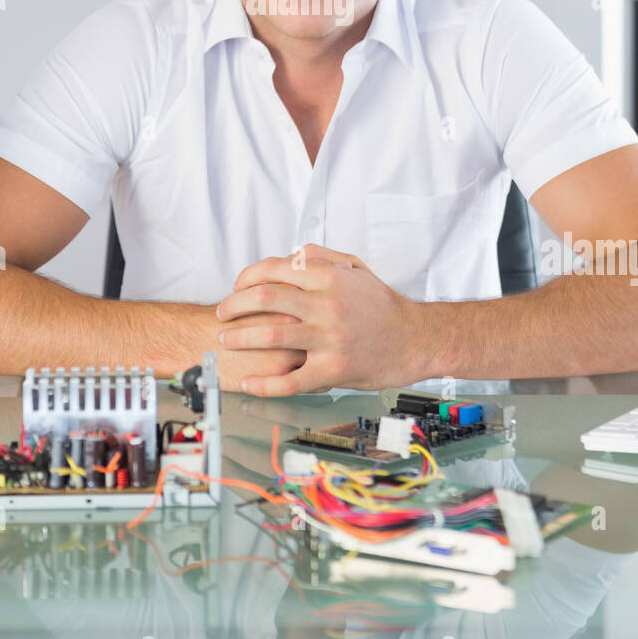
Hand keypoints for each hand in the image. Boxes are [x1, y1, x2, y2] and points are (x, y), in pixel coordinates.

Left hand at [215, 243, 429, 395]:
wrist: (415, 340)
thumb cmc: (383, 305)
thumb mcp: (356, 268)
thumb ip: (321, 257)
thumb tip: (288, 255)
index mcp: (330, 278)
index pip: (274, 270)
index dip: (247, 278)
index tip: (236, 287)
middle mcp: (327, 305)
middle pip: (265, 299)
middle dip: (235, 306)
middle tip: (222, 314)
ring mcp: (330, 338)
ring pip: (271, 336)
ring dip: (241, 338)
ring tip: (226, 341)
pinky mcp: (334, 370)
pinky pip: (290, 380)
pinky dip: (265, 384)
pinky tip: (249, 383)